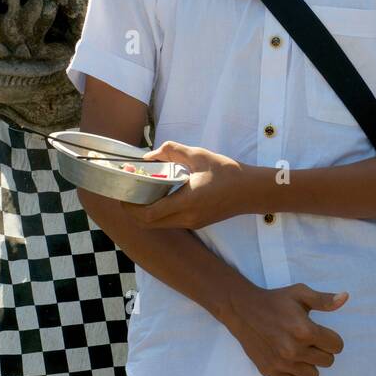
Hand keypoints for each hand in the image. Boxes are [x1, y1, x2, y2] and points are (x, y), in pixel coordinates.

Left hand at [119, 141, 262, 229]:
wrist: (251, 190)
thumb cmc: (228, 171)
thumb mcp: (199, 155)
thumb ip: (172, 151)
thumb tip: (149, 155)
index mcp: (186, 202)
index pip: (148, 214)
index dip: (130, 205)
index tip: (124, 188)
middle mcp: (186, 218)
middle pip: (148, 223)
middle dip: (132, 210)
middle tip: (128, 190)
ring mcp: (191, 223)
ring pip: (157, 224)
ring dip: (145, 211)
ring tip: (143, 190)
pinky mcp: (195, 223)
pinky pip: (169, 221)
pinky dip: (158, 211)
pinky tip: (161, 193)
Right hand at [224, 281, 347, 375]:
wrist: (243, 310)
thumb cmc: (275, 301)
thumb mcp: (301, 294)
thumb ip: (324, 300)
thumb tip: (345, 298)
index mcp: (305, 331)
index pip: (337, 346)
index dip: (332, 339)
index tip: (322, 333)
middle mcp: (295, 350)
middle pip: (327, 362)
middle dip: (322, 351)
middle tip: (309, 341)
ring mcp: (282, 363)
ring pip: (313, 375)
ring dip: (310, 364)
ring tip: (300, 350)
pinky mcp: (270, 372)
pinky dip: (296, 375)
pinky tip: (290, 361)